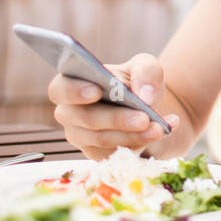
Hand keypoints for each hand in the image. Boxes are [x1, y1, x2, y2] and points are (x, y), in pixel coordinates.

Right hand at [48, 52, 180, 160]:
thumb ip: (146, 72)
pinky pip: (114, 153)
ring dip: (133, 135)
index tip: (96, 91)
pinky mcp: (96, 153)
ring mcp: (81, 136)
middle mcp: (70, 112)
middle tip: (144, 118)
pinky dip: (140, 143)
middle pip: (86, 119)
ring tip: (159, 128)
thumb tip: (145, 96)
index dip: (75, 91)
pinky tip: (160, 132)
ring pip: (102, 139)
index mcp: (73, 83)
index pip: (61, 89)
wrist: (146, 107)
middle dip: (117, 119)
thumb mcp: (145, 66)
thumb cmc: (135, 82)